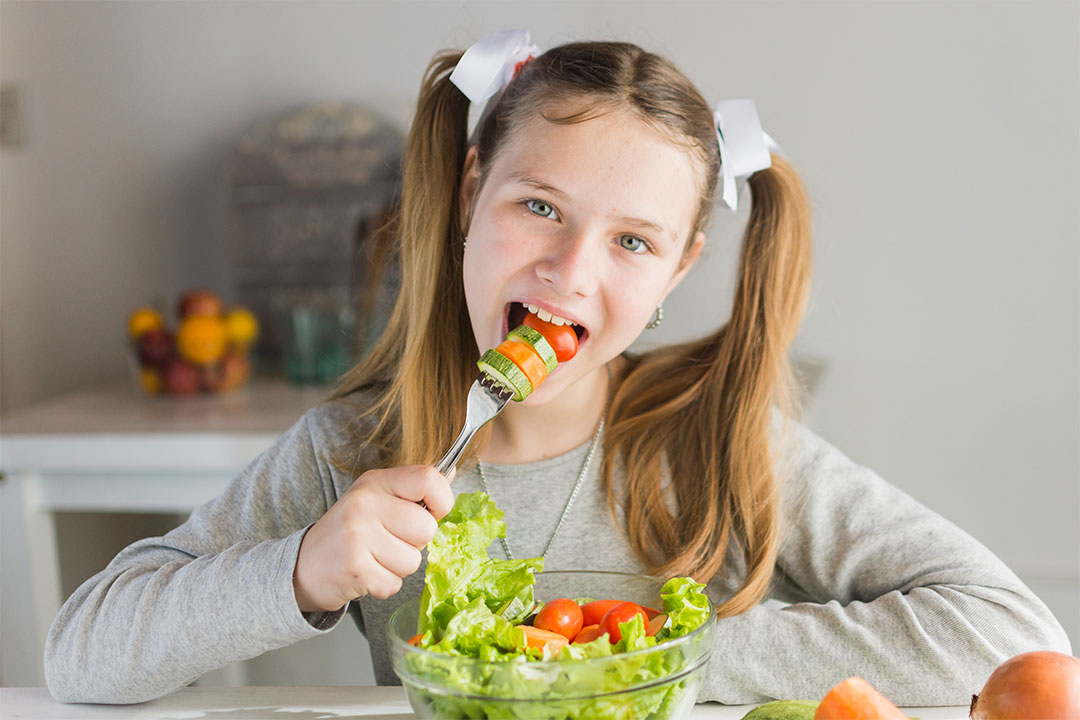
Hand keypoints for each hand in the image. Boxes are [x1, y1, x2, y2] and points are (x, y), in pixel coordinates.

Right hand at [293, 465, 454, 612]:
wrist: (303, 566)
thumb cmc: (348, 533)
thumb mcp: (376, 498)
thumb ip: (412, 489)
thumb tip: (452, 473)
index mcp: (376, 482)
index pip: (429, 479)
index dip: (442, 501)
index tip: (432, 513)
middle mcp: (365, 503)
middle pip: (427, 527)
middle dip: (415, 543)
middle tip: (390, 542)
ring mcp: (358, 535)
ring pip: (413, 560)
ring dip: (398, 567)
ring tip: (374, 558)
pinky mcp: (355, 568)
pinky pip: (395, 584)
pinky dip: (384, 585)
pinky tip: (365, 573)